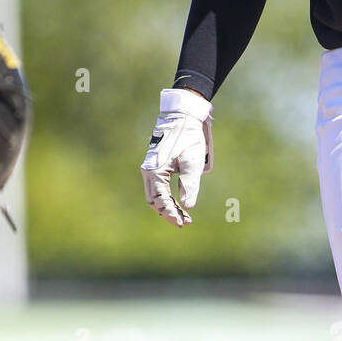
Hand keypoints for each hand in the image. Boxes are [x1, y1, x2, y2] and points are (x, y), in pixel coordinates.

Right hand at [140, 88, 213, 226]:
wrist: (183, 116)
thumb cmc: (188, 138)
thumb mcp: (192, 162)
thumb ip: (189, 185)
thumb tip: (186, 206)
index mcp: (155, 171)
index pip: (160, 200)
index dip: (170, 214)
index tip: (181, 224)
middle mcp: (149, 171)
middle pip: (155, 200)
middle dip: (169, 213)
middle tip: (184, 223)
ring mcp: (152, 168)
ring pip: (156, 195)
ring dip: (169, 206)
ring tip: (185, 217)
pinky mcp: (158, 166)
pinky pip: (159, 187)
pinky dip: (168, 197)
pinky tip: (180, 203)